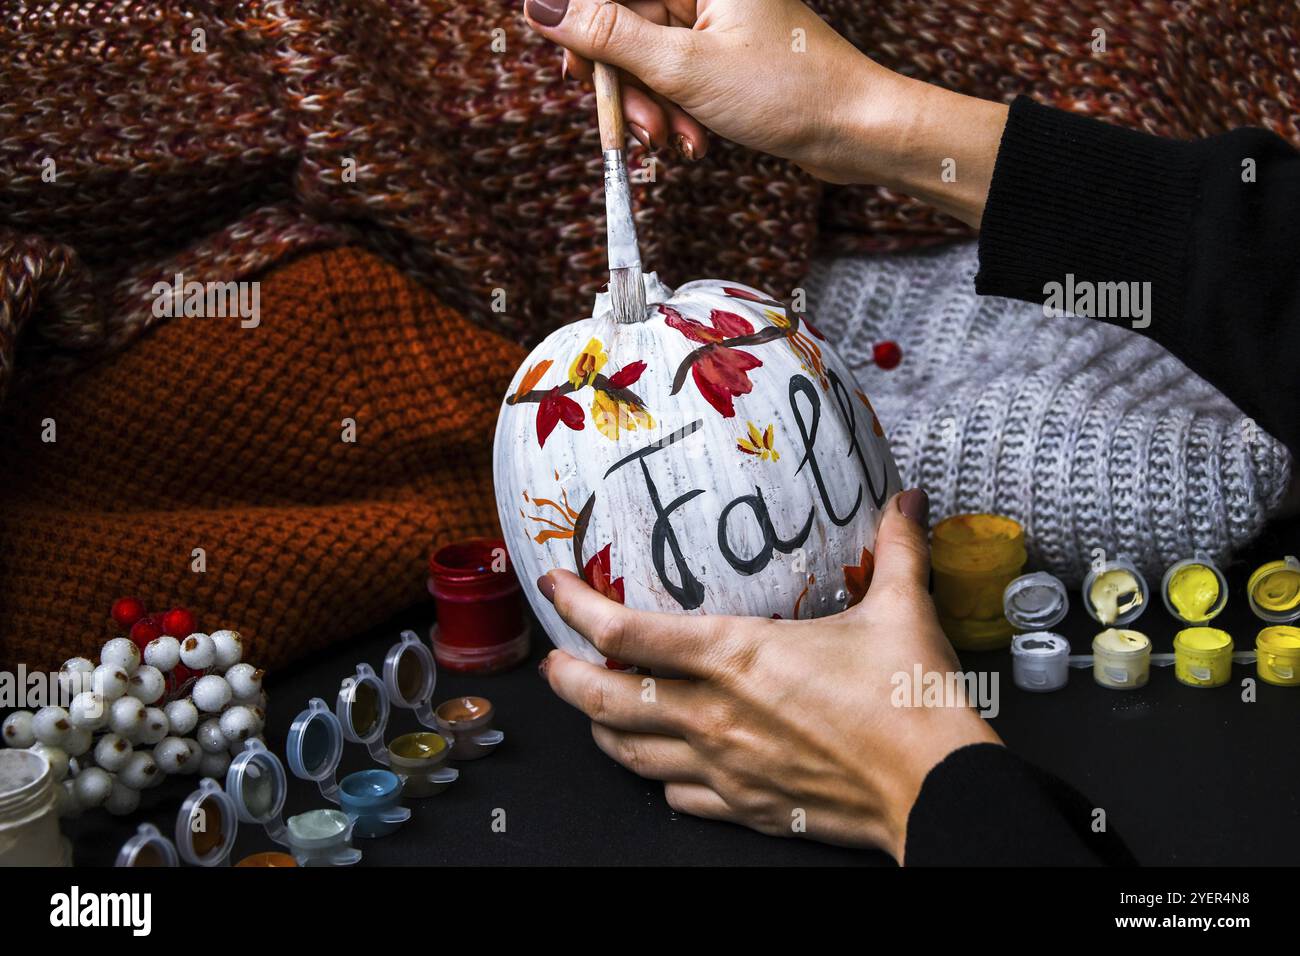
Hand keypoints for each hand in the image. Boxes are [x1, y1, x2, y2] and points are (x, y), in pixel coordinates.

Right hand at [522, 0, 1008, 224]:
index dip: (585, 30)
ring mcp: (717, 18)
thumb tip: (542, 7)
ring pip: (650, 57)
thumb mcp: (682, 67)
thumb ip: (607, 35)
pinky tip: (693, 139)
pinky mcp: (726, 53)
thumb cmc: (787, 89)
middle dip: (625, 82)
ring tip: (672, 140)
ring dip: (652, 106)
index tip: (576, 70)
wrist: (855, 130)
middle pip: (627, 24)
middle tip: (628, 123)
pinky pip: (677, 76)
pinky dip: (676, 110)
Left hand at [536, 488, 1001, 861]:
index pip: (625, 632)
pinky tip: (663, 768)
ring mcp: (723, 768)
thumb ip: (896, 549)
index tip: (555, 587)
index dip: (575, 607)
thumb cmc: (912, 703)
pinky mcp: (744, 807)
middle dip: (564, 678)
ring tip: (592, 711)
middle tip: (552, 660)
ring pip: (629, 753)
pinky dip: (659, 778)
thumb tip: (905, 498)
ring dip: (601, 729)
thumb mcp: (902, 610)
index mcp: (736, 657)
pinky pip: (677, 797)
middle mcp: (714, 715)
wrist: (937, 791)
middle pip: (603, 700)